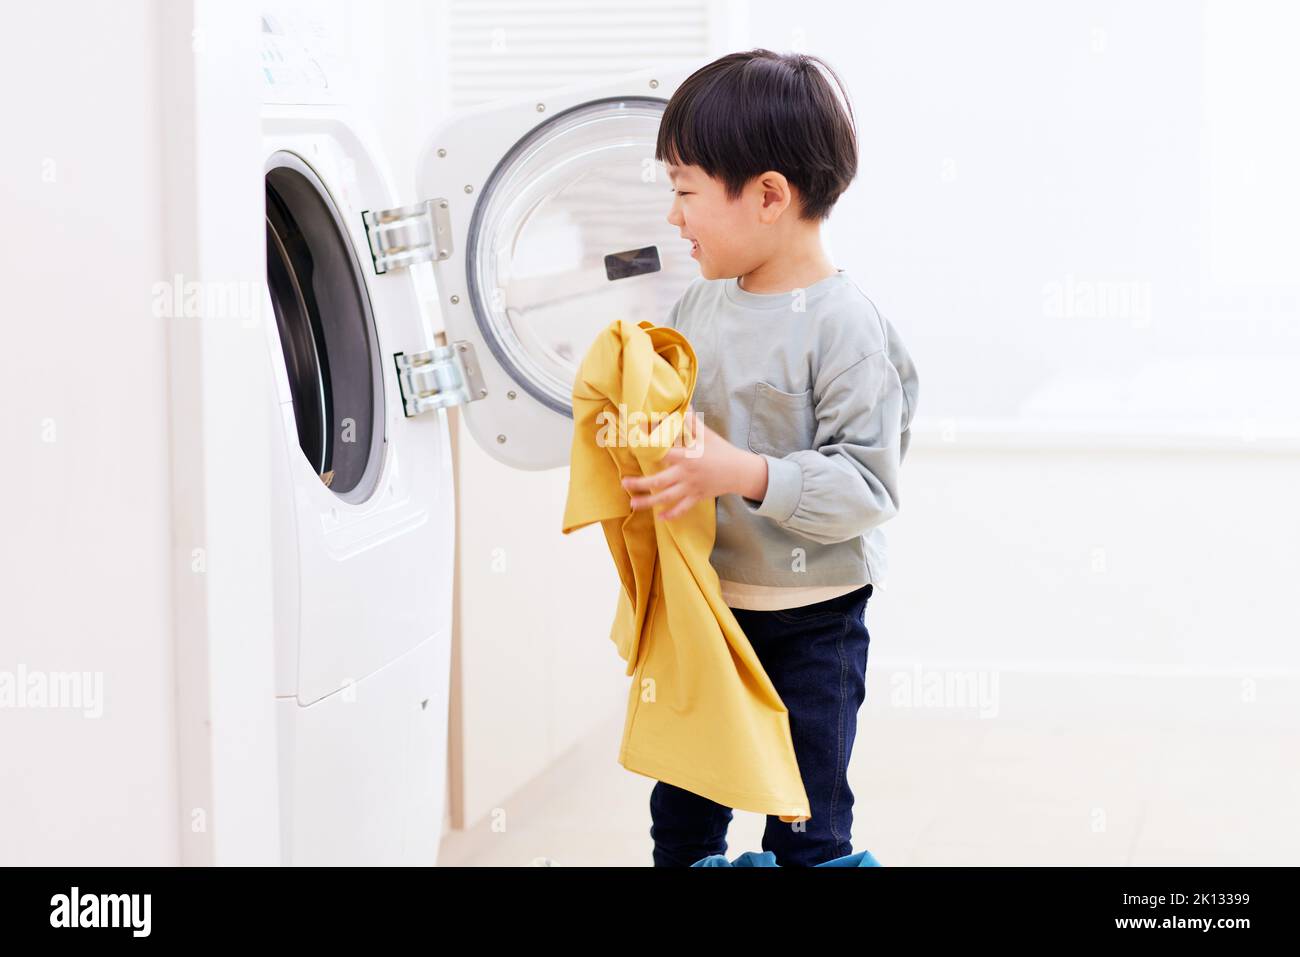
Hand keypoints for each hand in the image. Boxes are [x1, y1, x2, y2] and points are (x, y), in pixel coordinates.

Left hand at [620, 409, 768, 520]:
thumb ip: (691, 422)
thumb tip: (683, 404)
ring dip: (648, 502)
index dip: (646, 450)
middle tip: (624, 483)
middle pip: (658, 482)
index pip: (662, 453)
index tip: (632, 448)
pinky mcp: (697, 497)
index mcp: (686, 456)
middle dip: (639, 484)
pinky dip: (672, 514)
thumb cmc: (721, 450)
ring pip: (666, 498)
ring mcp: (691, 488)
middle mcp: (686, 474)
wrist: (739, 471)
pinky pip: (682, 508)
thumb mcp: (706, 434)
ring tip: (633, 504)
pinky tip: (661, 518)